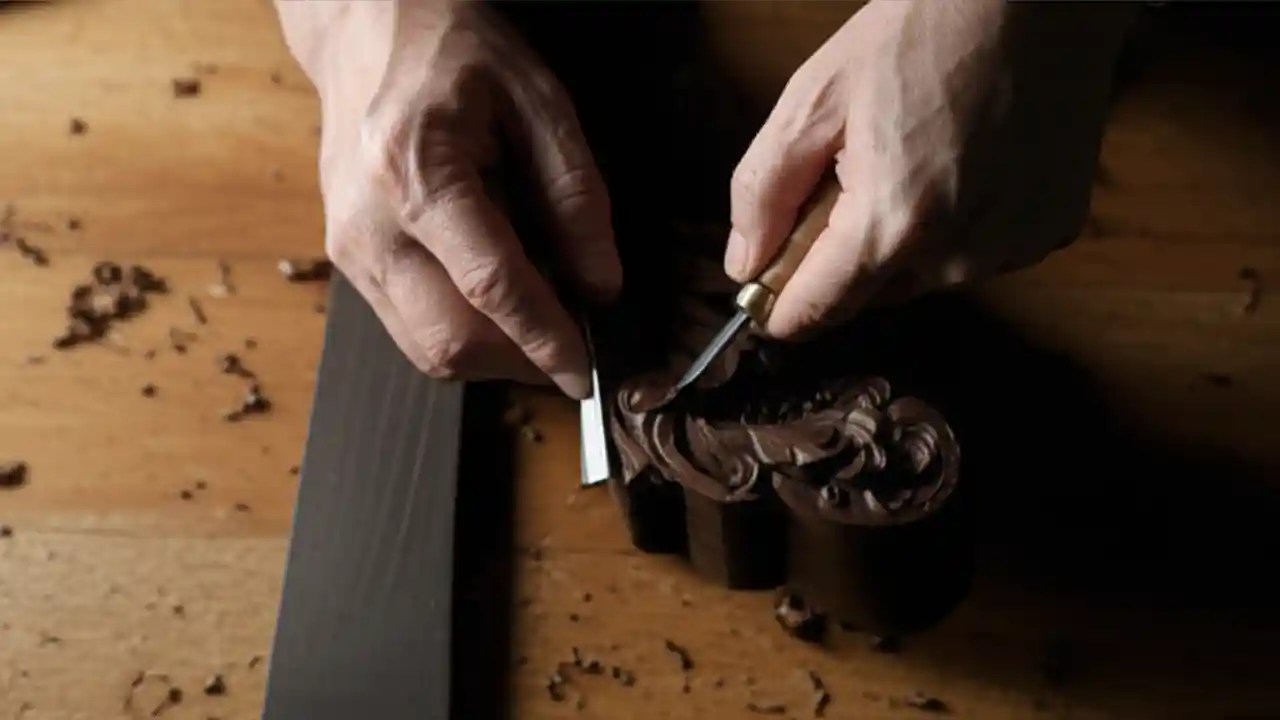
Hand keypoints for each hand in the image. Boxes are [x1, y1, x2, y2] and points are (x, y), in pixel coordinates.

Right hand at [275, 0, 618, 397]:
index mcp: (414, 174)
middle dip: (522, 360)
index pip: (490, 286)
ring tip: (541, 315)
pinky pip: (411, 329)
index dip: (545, 338)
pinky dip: (466, 333)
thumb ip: (575, 196)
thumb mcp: (539, 102)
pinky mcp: (348, 264)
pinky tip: (499, 301)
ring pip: (428, 349)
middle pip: (450, 339)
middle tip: (575, 344)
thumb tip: (601, 285)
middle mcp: (368, 227)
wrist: (368, 33)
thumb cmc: (456, 54)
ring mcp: (348, 252)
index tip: (588, 373)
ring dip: (495, 355)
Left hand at [725, 0, 1135, 337]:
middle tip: (847, 178)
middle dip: (844, 256)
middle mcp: (960, 254)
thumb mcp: (813, 100)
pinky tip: (961, 163)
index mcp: (893, 223)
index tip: (763, 285)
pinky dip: (958, 225)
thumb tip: (745, 265)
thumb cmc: (920, 32)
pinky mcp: (1051, 231)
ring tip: (910, 159)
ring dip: (902, 240)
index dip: (780, 305)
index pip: (816, 314)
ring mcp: (1013, 247)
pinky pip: (977, 254)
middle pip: (868, 297)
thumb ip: (763, 192)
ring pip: (923, 277)